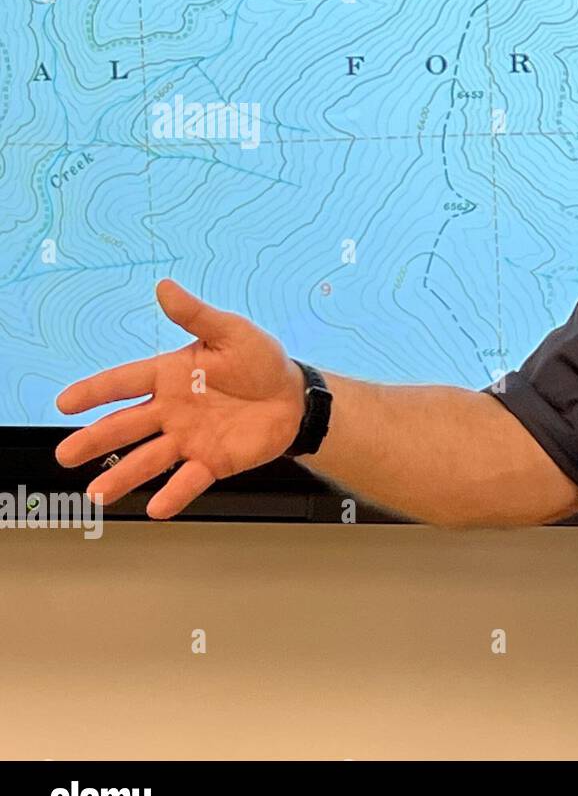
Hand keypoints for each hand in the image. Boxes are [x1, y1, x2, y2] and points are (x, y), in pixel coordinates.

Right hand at [54, 279, 306, 518]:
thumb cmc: (261, 362)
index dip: (95, 392)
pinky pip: (188, 480)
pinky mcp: (212, 461)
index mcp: (170, 376)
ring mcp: (189, 438)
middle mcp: (172, 410)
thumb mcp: (231, 332)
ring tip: (97, 493)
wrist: (294, 397)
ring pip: (149, 458)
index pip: (124, 382)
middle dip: (96, 440)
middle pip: (126, 426)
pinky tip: (155, 507)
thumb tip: (164, 287)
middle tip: (66, 454)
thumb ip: (196, 315)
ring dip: (123, 475)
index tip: (66, 403)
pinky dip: (173, 494)